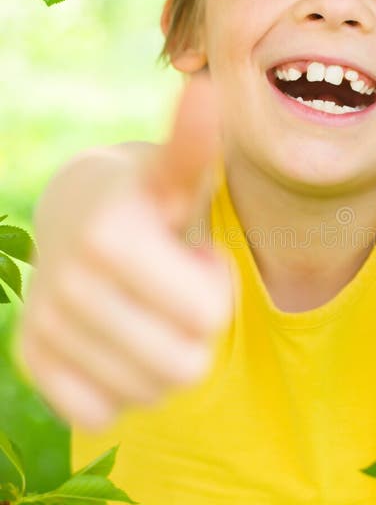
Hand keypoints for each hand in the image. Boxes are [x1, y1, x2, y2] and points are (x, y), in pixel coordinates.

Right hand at [19, 76, 234, 429]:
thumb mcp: (177, 176)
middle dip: (195, 330)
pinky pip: (101, 413)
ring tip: (148, 308)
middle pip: (185, 367)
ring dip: (164, 357)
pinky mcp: (30, 361)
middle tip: (174, 290)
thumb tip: (204, 91)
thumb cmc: (150, 203)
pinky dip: (122, 387)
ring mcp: (42, 325)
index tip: (195, 258)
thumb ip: (192, 147)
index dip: (216, 289)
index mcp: (110, 234)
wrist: (79, 217)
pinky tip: (118, 342)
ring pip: (147, 394)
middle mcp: (66, 282)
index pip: (209, 318)